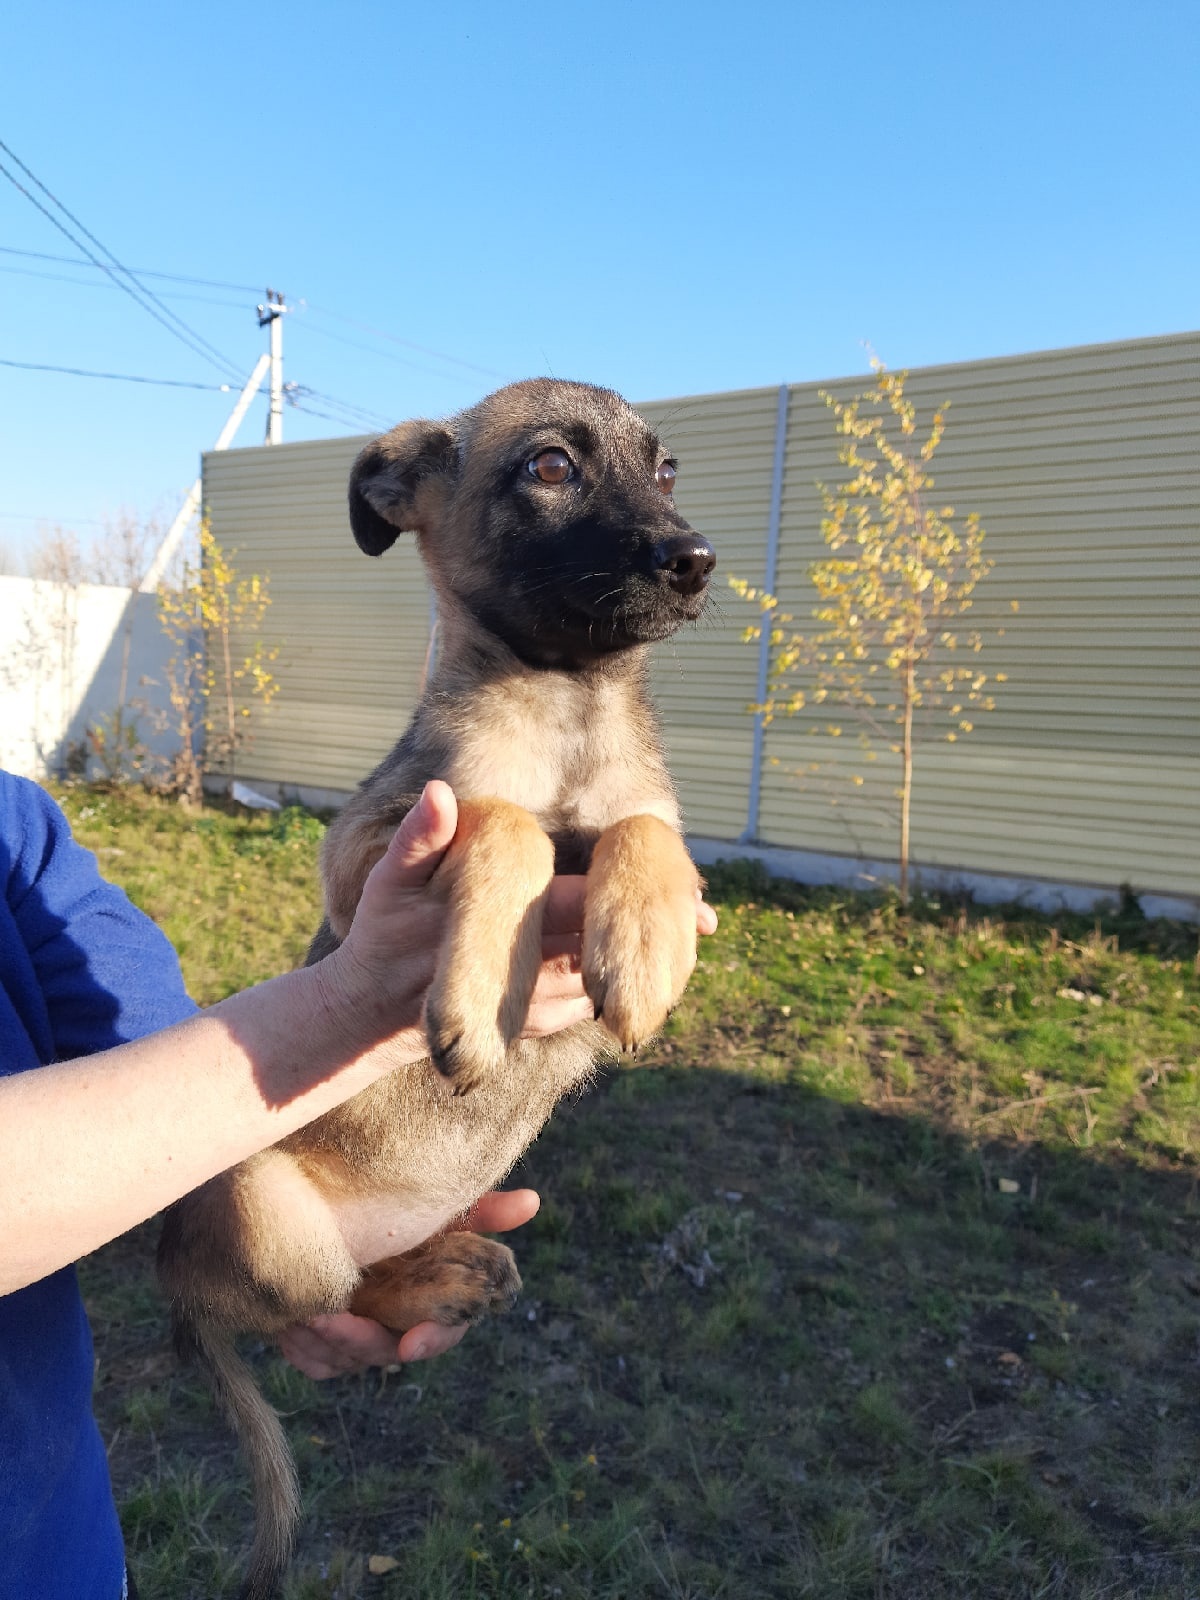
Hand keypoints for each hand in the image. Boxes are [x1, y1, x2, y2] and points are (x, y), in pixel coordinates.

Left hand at [277, 1189, 540, 1377]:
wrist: (342, 1222)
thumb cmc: (401, 1217)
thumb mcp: (442, 1211)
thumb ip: (483, 1211)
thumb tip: (532, 1200)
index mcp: (433, 1302)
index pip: (443, 1332)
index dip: (430, 1339)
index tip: (412, 1341)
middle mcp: (400, 1326)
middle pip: (385, 1351)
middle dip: (357, 1341)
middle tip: (330, 1319)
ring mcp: (363, 1340)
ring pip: (346, 1361)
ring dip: (323, 1343)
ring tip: (300, 1314)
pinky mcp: (327, 1349)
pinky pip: (316, 1365)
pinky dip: (303, 1350)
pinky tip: (288, 1324)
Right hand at [323, 781, 717, 1054]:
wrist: (368, 1019)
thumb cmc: (379, 938)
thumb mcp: (385, 884)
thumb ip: (417, 838)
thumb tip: (441, 792)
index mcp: (500, 932)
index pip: (577, 910)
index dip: (625, 900)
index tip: (680, 892)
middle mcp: (530, 982)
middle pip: (605, 954)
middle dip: (651, 936)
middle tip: (705, 913)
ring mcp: (538, 1012)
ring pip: (605, 983)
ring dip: (644, 964)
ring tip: (693, 927)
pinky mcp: (539, 1025)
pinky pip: (592, 1002)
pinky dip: (620, 983)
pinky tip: (652, 960)